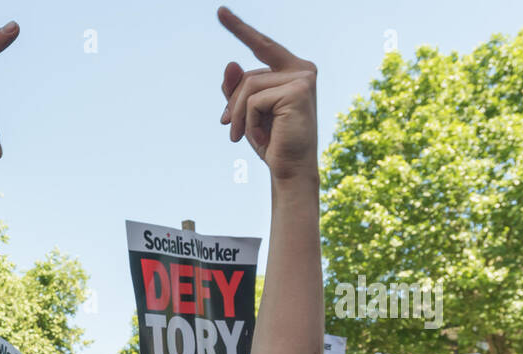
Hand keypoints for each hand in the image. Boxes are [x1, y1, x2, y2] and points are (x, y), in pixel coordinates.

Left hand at [217, 7, 316, 181]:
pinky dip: (248, 120)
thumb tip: (230, 62)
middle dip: (233, 104)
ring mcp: (303, 77)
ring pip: (248, 87)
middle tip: (230, 130)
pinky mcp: (298, 89)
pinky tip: (260, 134)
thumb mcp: (248, 112)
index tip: (220, 11)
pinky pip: (254, 99)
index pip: (262, 46)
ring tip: (242, 136)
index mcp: (293, 70)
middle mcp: (302, 69)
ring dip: (238, 115)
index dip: (240, 29)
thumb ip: (237, 88)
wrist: (289, 169)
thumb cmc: (272, 142)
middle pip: (248, 76)